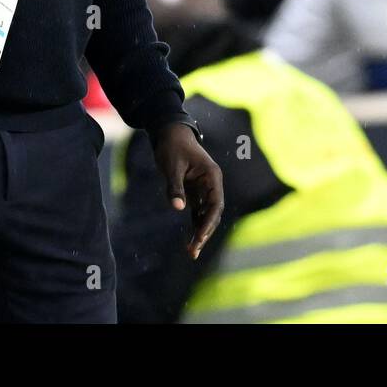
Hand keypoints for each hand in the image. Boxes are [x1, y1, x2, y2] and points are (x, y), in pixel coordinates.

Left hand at [151, 121, 223, 259]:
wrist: (170, 134)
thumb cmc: (172, 147)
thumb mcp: (171, 166)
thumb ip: (175, 187)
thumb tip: (178, 208)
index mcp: (212, 176)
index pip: (216, 204)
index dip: (209, 222)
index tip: (200, 237)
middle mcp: (211, 185)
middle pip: (213, 213)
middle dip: (204, 233)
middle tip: (193, 251)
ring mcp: (204, 190)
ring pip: (206, 216)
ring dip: (200, 233)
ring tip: (191, 252)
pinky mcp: (195, 193)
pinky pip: (197, 213)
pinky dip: (194, 226)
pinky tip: (190, 242)